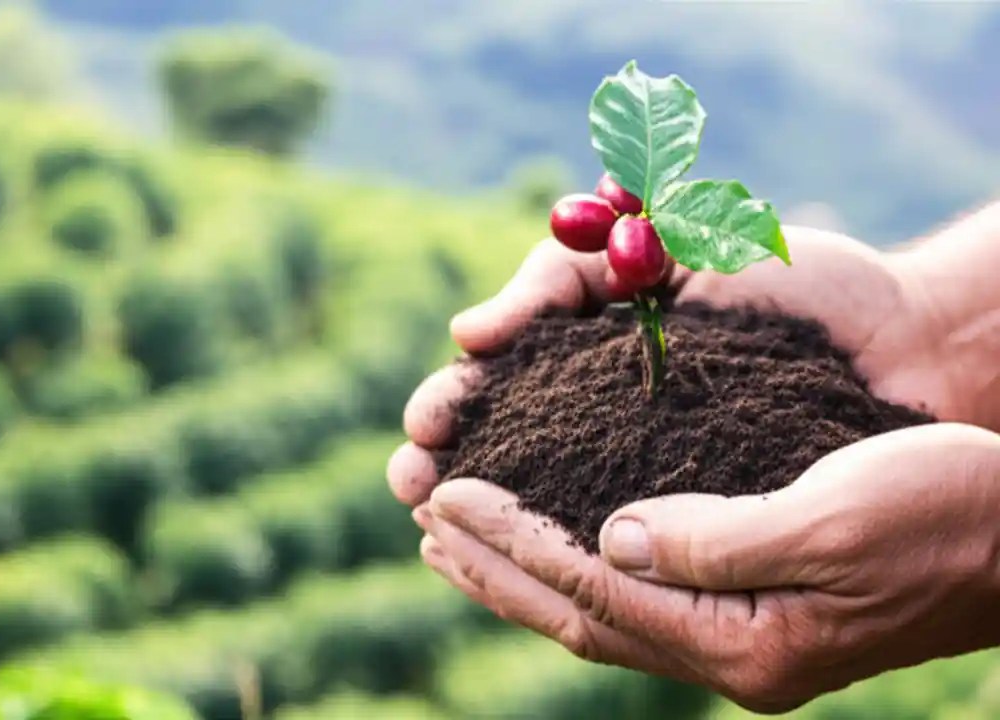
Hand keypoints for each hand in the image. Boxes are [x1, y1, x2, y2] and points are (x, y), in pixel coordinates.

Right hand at [388, 226, 947, 509]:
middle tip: (411, 480)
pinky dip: (566, 547)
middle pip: (504, 444)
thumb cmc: (789, 278)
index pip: (499, 381)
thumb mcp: (664, 245)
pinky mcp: (692, 514)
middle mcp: (605, 414)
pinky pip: (617, 534)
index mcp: (590, 351)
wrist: (901, 333)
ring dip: (486, 511)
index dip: (454, 401)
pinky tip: (522, 560)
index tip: (427, 419)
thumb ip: (566, 276)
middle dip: (447, 462)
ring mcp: (644, 467)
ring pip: (545, 496)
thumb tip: (469, 334)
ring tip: (434, 524)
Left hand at [414, 422, 999, 711]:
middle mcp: (731, 653)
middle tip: (422, 521)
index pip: (594, 592)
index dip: (512, 543)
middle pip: (579, 614)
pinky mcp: (753, 610)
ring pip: (600, 609)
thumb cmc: (950, 514)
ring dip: (521, 574)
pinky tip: (553, 542)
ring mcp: (741, 638)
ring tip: (454, 540)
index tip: (444, 496)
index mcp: (745, 642)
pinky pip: (637, 596)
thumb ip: (718, 540)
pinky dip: (577, 568)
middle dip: (493, 569)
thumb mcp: (836, 519)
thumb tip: (610, 540)